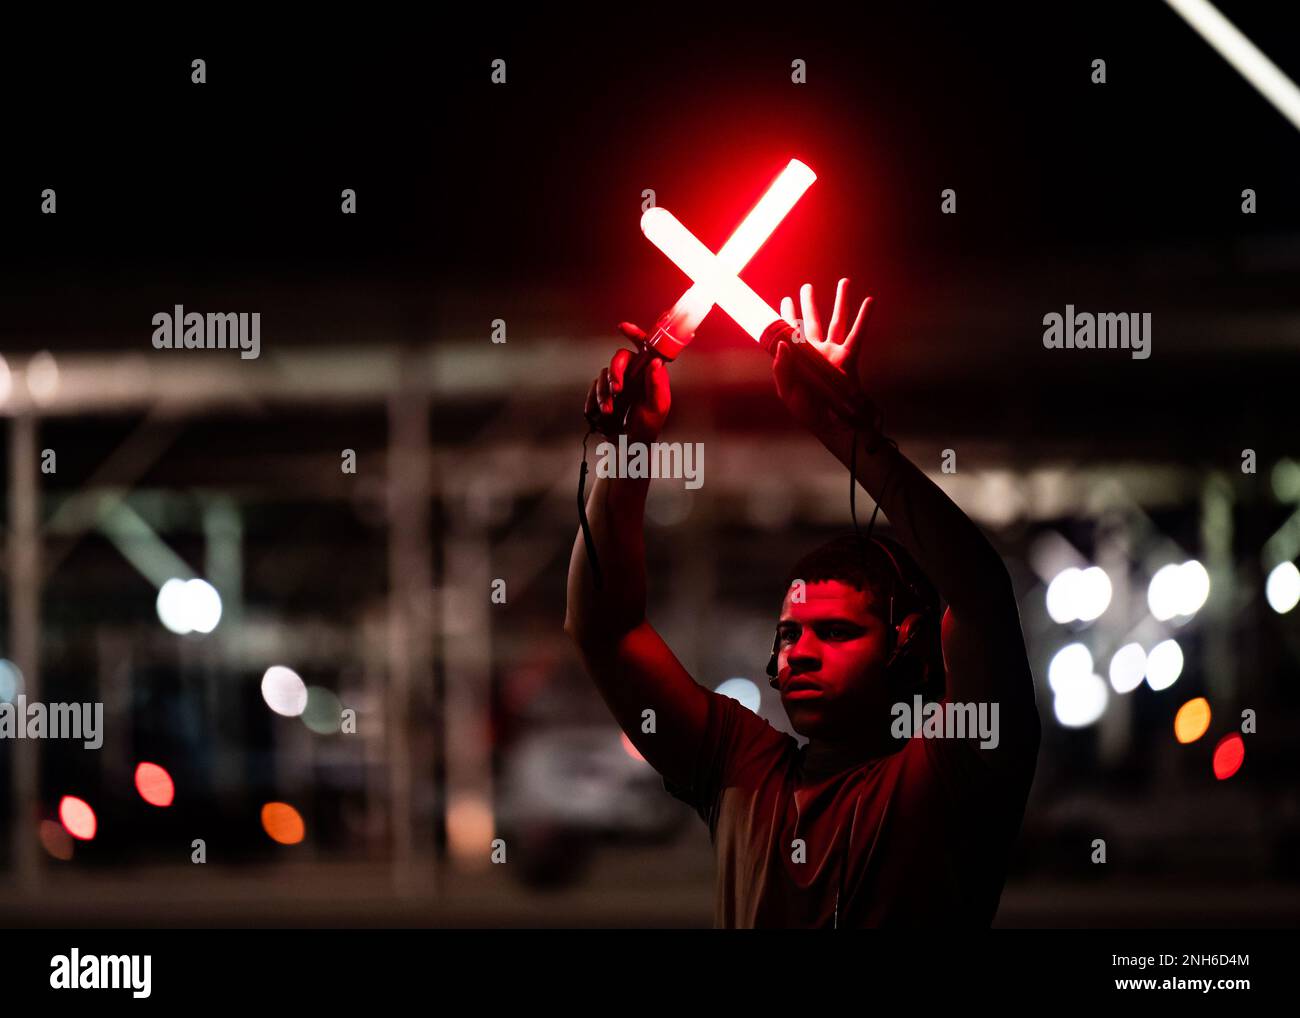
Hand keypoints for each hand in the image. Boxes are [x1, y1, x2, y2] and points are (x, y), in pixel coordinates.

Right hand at [583, 322, 671, 442]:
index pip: (643, 347)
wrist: (628, 445)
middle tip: (616, 390)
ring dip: (604, 394)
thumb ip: (656, 385)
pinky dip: (594, 400)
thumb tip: (656, 362)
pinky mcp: (602, 392)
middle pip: (618, 358)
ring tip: (609, 411)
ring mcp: (616, 382)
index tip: (623, 327)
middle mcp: (632, 373)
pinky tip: (600, 413)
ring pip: (603, 374)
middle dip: (615, 373)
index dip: (634, 334)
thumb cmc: (647, 427)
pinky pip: (593, 388)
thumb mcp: (656, 407)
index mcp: (648, 373)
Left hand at [775, 278, 872, 434]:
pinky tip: (870, 300)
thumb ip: (782, 368)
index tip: (785, 300)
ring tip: (845, 281)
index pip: (789, 332)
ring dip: (841, 301)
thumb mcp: (787, 392)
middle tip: (806, 287)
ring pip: (837, 321)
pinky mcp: (849, 359)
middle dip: (809, 304)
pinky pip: (857, 334)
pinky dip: (864, 317)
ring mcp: (833, 354)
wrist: (831, 424)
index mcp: (799, 359)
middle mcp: (816, 352)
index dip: (785, 316)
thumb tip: (782, 343)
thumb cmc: (807, 411)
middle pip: (812, 321)